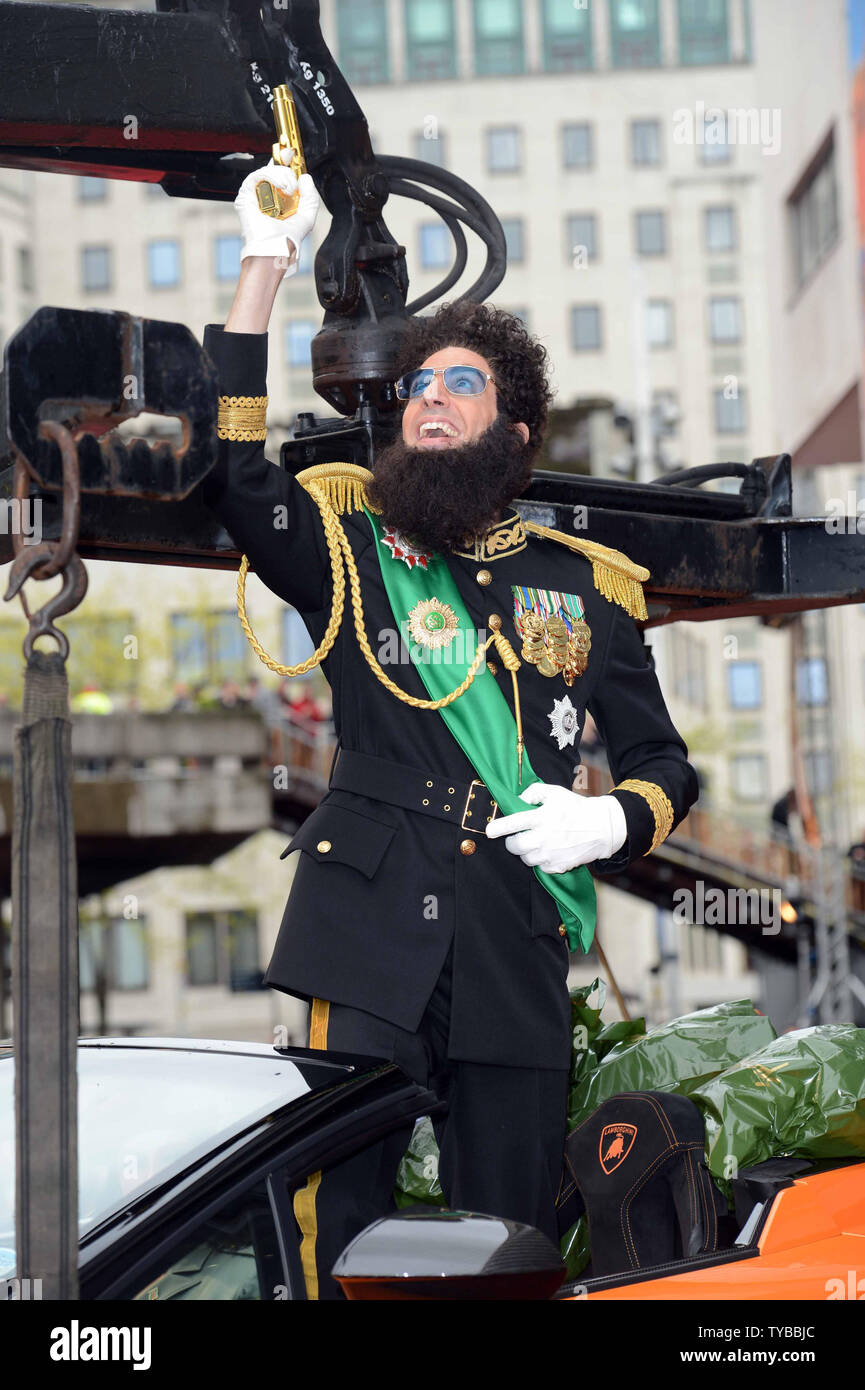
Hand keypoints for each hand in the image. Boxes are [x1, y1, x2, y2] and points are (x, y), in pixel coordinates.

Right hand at [234, 155, 319, 277]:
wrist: (275, 249)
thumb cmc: (287, 239)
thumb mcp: (307, 216)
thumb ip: (310, 197)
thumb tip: (305, 177)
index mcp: (276, 198)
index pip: (279, 172)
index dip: (285, 159)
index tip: (292, 153)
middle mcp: (265, 194)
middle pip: (274, 167)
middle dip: (287, 167)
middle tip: (294, 179)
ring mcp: (254, 193)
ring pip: (268, 169)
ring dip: (283, 175)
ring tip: (289, 189)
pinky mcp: (245, 193)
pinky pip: (259, 174)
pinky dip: (273, 176)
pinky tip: (282, 187)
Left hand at [485, 782, 627, 872]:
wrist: (602, 828)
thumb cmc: (576, 807)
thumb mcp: (555, 792)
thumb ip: (533, 792)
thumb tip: (517, 801)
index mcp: (543, 817)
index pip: (515, 823)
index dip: (499, 827)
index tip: (489, 830)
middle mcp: (545, 837)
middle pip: (515, 846)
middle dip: (511, 842)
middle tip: (517, 836)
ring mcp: (551, 854)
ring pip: (525, 858)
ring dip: (526, 851)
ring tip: (537, 841)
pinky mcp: (558, 866)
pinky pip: (539, 867)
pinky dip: (540, 860)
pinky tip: (549, 850)